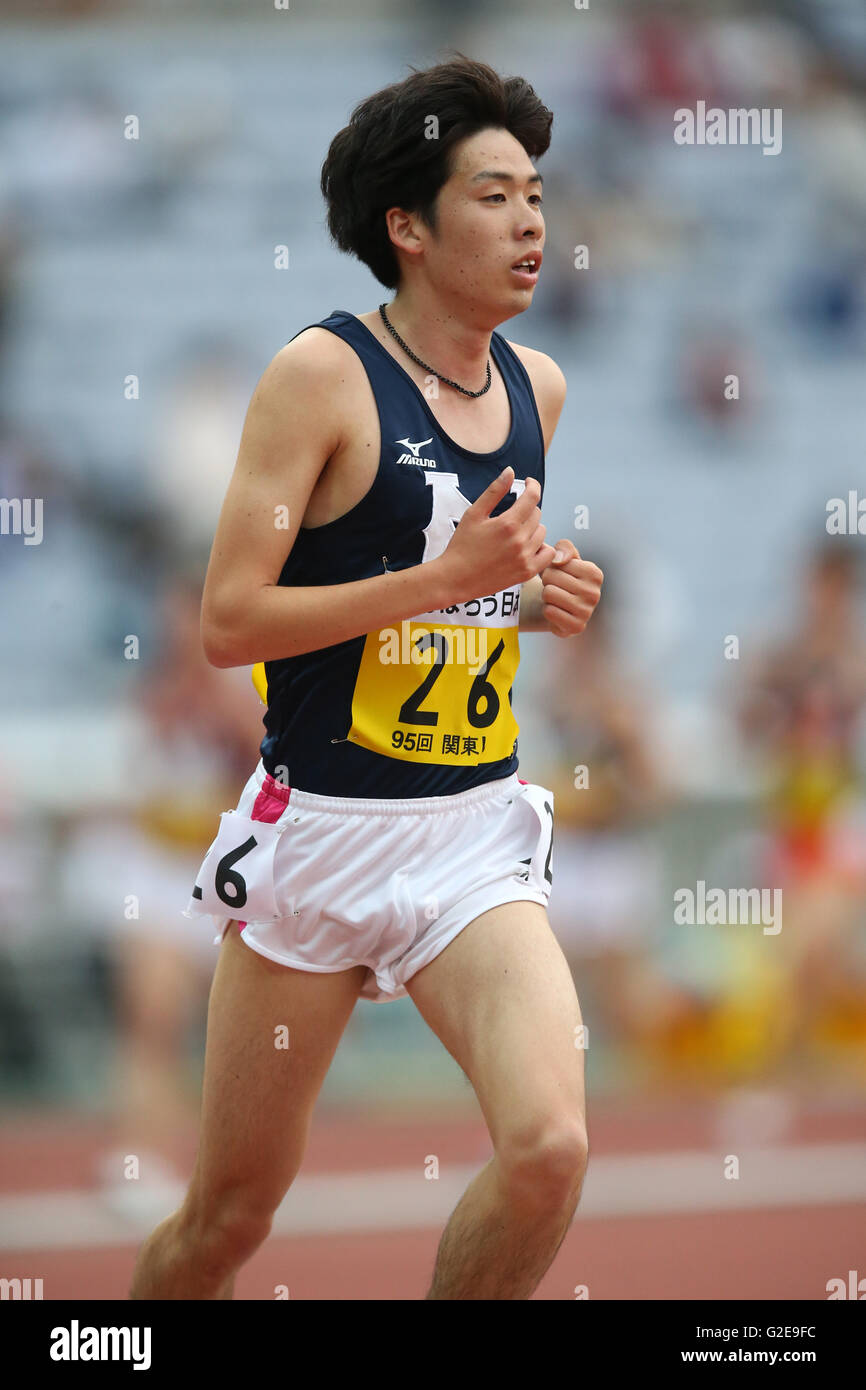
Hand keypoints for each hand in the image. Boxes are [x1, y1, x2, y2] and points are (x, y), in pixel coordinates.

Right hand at [437, 466, 558, 603]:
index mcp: (507, 524)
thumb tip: (510, 471)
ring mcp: (525, 558)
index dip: (532, 485)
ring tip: (515, 533)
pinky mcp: (527, 573)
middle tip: (511, 514)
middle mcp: (520, 541)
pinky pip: (548, 554)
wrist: (455, 578)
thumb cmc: (462, 545)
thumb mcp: (474, 514)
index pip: (532, 497)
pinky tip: (528, 547)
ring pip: (542, 532)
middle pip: (537, 514)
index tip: (528, 483)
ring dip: (533, 528)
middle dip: (526, 509)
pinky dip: (542, 547)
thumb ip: (494, 491)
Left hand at [538, 538, 602, 636]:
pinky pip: (549, 612)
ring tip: (556, 598)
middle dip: (546, 582)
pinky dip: (547, 610)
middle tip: (555, 588)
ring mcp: (587, 612)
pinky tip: (557, 611)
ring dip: (546, 596)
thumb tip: (558, 560)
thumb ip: (564, 548)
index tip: (559, 576)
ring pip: (548, 594)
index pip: (556, 563)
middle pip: (550, 578)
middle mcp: (595, 593)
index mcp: (594, 573)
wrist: (563, 607)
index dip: (550, 568)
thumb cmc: (564, 578)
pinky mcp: (576, 627)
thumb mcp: (566, 557)